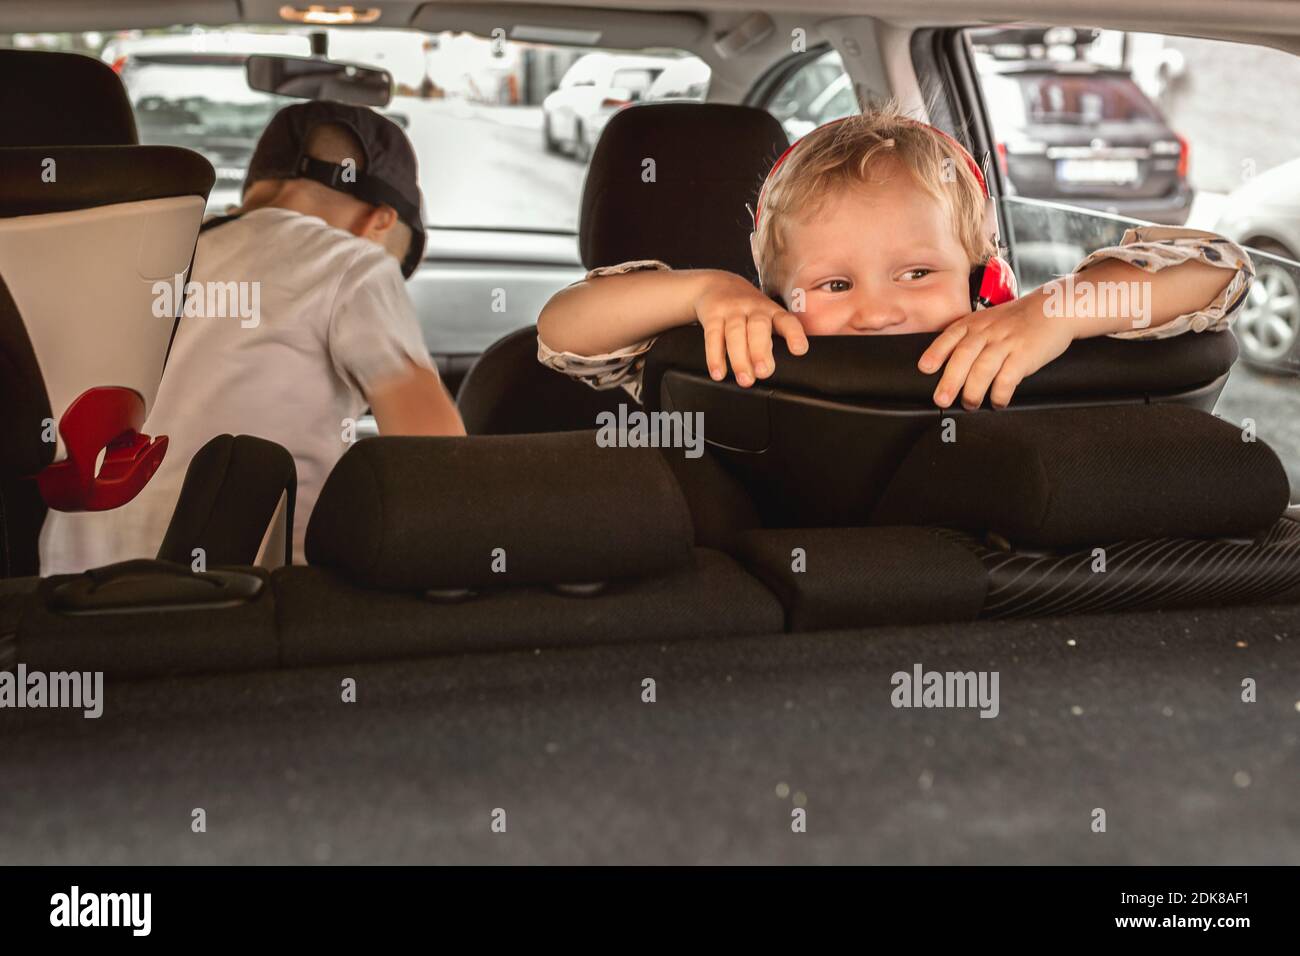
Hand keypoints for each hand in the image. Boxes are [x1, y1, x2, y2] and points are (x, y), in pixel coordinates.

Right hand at [694, 271, 808, 386]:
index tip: (799, 350)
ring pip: (735, 333)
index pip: (786, 321)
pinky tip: (719, 373)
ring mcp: (731, 310)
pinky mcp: (712, 314)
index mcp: (771, 311)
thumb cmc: (745, 310)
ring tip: (744, 379)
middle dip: (761, 351)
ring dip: (739, 359)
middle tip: (763, 372)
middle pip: (758, 327)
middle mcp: (753, 308)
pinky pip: (712, 336)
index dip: (794, 334)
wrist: (716, 283)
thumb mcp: (764, 316)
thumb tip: (772, 372)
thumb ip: (771, 340)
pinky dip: (714, 357)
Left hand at [917, 295, 1074, 408]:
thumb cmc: (1018, 320)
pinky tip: (997, 402)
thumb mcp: (988, 320)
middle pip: (963, 356)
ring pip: (983, 368)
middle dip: (950, 380)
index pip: (950, 337)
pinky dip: (1000, 394)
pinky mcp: (1025, 354)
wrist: (1055, 308)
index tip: (925, 368)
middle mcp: (987, 331)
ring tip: (969, 404)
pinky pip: (1008, 377)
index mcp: (974, 323)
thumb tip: (946, 367)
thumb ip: (968, 338)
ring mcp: (1007, 342)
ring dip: (973, 391)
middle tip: (941, 399)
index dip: (936, 352)